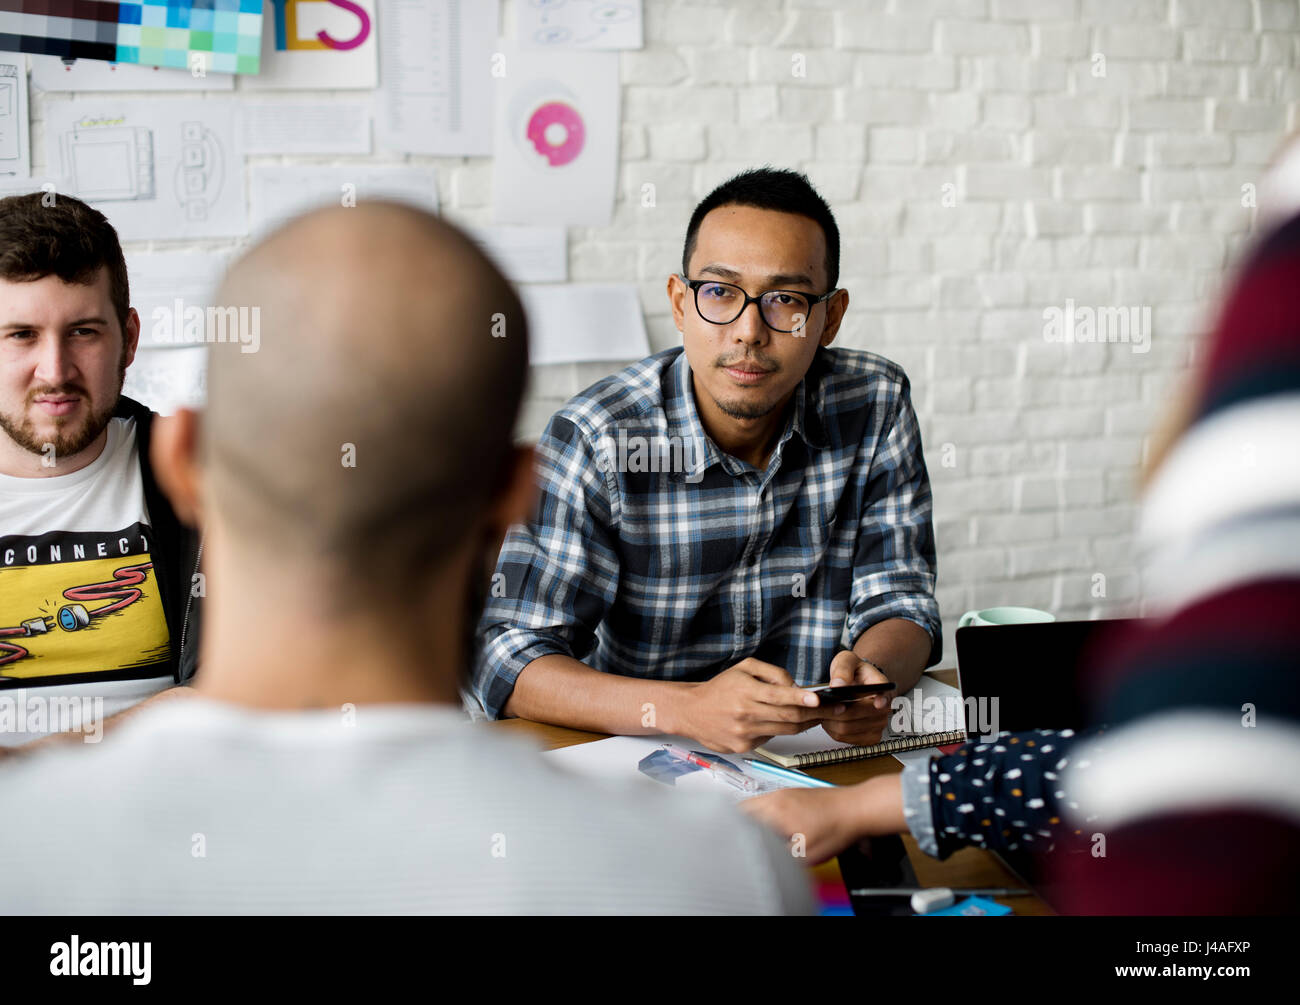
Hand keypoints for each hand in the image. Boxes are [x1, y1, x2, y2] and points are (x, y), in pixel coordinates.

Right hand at [674, 658, 822, 753]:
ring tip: (819, 716)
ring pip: (785, 731)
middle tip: (834, 709)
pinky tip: (782, 722)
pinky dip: (781, 730)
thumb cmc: (721, 688)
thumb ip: (772, 673)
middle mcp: (745, 713)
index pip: (779, 696)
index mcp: (745, 691)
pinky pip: (771, 738)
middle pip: (788, 717)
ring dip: (806, 724)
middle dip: (815, 714)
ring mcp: (744, 733)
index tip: (819, 700)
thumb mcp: (744, 669)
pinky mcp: (743, 747)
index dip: (802, 699)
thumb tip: (796, 687)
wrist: (692, 711)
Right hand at [741, 785, 868, 864]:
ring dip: (757, 820)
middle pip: (745, 808)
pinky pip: (771, 803)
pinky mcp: (794, 794)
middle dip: (743, 825)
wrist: (856, 809)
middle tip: (747, 840)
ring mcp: (785, 793)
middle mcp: (776, 796)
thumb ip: (777, 855)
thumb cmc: (836, 828)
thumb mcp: (804, 854)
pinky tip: (780, 828)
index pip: (737, 816)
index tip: (734, 841)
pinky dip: (769, 815)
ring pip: (758, 805)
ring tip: (765, 836)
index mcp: (773, 809)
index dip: (733, 830)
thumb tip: (762, 856)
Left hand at [820, 650, 892, 745]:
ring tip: (825, 710)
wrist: (858, 683)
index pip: (885, 694)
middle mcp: (883, 707)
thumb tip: (838, 685)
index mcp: (881, 686)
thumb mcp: (846, 661)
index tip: (877, 702)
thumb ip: (843, 669)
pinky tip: (831, 719)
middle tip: (824, 704)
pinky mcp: (869, 737)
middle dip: (837, 710)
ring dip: (832, 721)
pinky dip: (833, 730)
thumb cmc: (854, 672)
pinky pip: (846, 738)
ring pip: (848, 729)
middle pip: (860, 715)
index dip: (882, 700)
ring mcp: (878, 724)